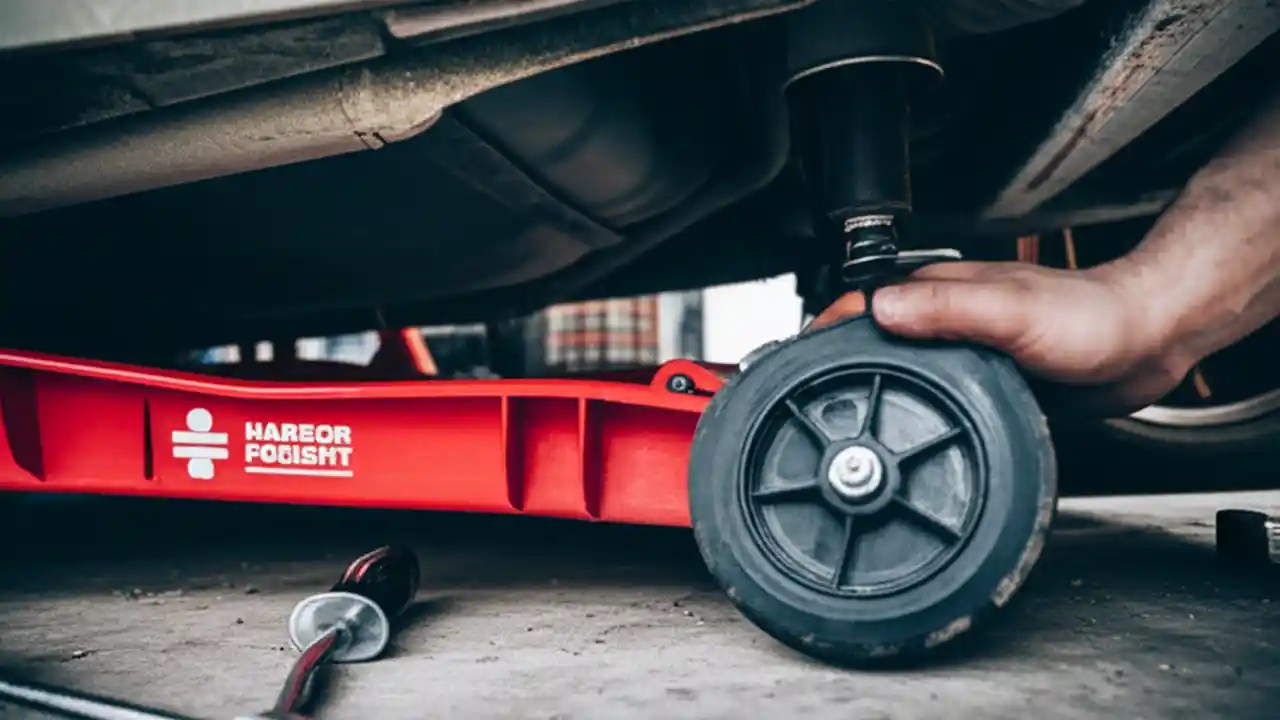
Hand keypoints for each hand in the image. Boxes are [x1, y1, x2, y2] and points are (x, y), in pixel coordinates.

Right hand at [808, 261, 1192, 415]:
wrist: (1144, 343)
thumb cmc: (1091, 319)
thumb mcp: (1010, 313)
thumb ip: (945, 310)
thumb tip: (881, 310)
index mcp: (939, 291)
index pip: (860, 306)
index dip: (823, 333)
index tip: (796, 364)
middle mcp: (944, 317)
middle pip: (870, 340)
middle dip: (835, 368)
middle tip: (811, 406)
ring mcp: (961, 348)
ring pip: (901, 371)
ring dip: (874, 392)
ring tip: (843, 424)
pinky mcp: (983, 378)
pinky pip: (936, 396)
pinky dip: (916, 411)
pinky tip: (911, 433)